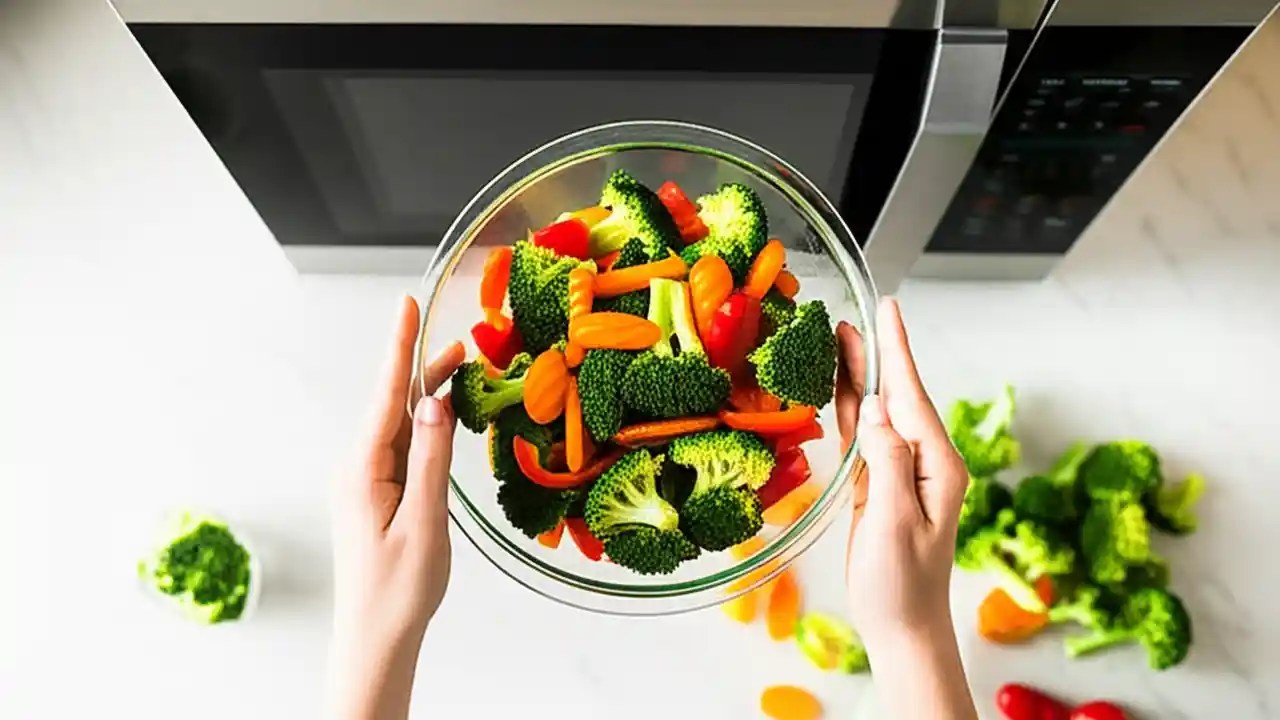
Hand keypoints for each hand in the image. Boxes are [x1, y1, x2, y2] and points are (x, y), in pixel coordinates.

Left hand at [328, 295, 464, 719]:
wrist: (375, 638)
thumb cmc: (399, 590)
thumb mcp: (424, 522)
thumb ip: (430, 459)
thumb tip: (435, 401)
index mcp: (364, 470)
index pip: (386, 394)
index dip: (399, 346)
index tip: (406, 305)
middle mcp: (358, 468)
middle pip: (393, 403)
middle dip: (423, 367)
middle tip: (461, 342)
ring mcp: (365, 481)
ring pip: (399, 424)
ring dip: (427, 397)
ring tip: (459, 370)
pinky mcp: (377, 495)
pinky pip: (401, 446)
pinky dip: (424, 425)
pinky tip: (442, 419)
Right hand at [835, 298, 975, 719]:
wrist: (902, 627)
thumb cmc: (901, 583)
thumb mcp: (895, 519)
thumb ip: (887, 458)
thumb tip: (874, 406)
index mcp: (938, 465)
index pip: (912, 396)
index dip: (896, 351)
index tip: (888, 310)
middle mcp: (924, 462)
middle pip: (896, 396)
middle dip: (874, 355)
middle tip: (851, 316)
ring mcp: (903, 473)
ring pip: (878, 413)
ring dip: (859, 377)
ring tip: (839, 340)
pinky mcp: (882, 487)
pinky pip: (864, 438)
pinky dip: (850, 410)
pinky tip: (839, 390)